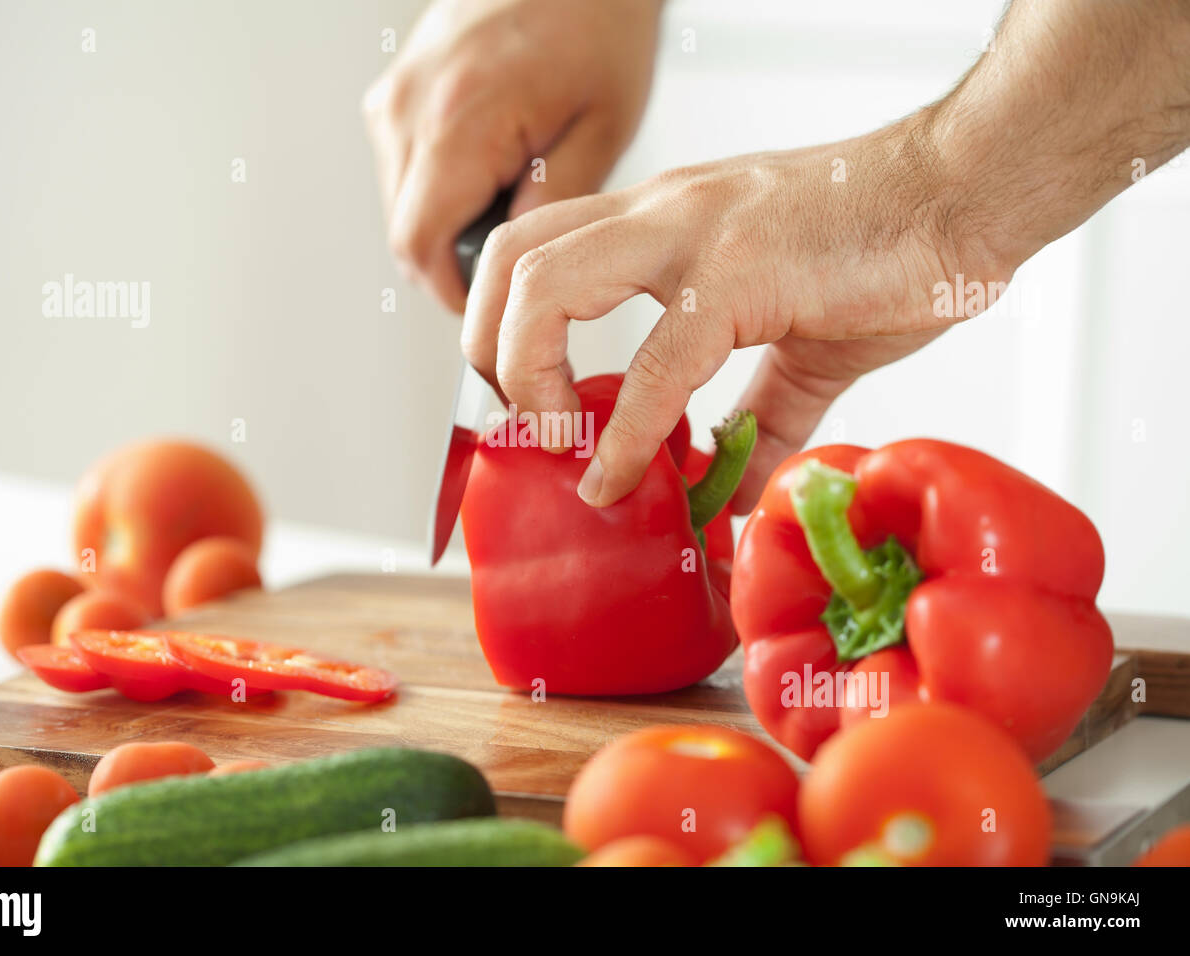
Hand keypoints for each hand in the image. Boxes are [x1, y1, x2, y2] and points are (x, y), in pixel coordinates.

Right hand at [363, 0, 662, 311]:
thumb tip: (516, 269)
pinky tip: (494, 166)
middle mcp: (410, 107)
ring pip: (401, 205)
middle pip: (405, 233)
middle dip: (455, 263)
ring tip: (514, 194)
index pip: (420, 247)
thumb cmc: (598, 23)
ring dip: (449, 223)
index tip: (492, 310)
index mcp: (459, 120)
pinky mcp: (396, 90)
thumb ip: (553, 206)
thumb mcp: (601, 127)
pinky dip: (441, 187)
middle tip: (516, 261)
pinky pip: (403, 168)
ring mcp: (395, 95)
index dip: (455, 294)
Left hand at [462, 118, 1001, 511]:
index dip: (506, 334)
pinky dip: (624, 434)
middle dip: (488, 349)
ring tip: (556, 442)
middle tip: (525, 425)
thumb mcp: (801, 343)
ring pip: (544, 283)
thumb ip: (759, 415)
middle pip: (510, 255)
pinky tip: (619, 478)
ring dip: (526, 374)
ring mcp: (695, 234)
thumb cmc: (889, 247)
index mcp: (663, 224)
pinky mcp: (744, 271)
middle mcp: (660, 215)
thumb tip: (737, 490)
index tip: (528, 415)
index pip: (537, 255)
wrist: (970, 192)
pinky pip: (659, 361)